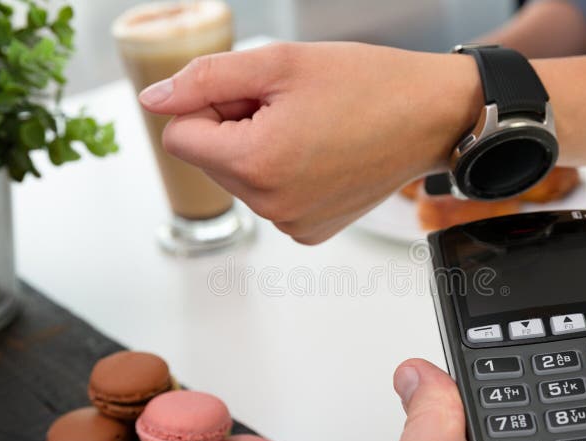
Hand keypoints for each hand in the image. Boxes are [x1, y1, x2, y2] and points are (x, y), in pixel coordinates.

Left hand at [139, 42, 480, 243]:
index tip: (251, 94)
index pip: (180, 137)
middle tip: (289, 108)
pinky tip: (320, 154)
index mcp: (257, 164)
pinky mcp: (310, 231)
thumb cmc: (367, 85)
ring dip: (259, 149)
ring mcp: (292, 225)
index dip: (209, 105)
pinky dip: (283, 175)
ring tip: (309, 129)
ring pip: (239, 180)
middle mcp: (271, 207)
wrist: (430, 117)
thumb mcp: (279, 63)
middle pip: (210, 160)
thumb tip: (154, 100)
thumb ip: (205, 78)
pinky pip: (269, 199)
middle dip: (235, 128)